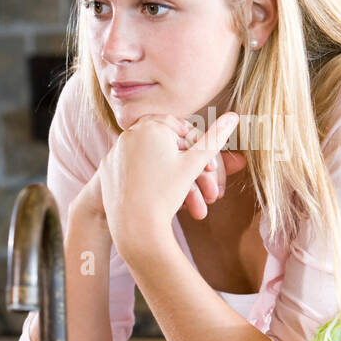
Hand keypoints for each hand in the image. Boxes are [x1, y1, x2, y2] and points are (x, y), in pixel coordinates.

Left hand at [98, 111, 241, 255]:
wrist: (135, 225)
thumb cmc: (167, 193)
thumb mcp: (194, 164)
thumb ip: (214, 138)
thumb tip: (234, 115)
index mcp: (152, 127)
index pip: (179, 128)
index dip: (195, 143)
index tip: (202, 158)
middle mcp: (130, 133)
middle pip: (162, 139)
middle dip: (180, 155)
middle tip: (191, 169)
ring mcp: (115, 150)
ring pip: (145, 151)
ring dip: (162, 163)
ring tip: (174, 180)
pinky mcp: (107, 167)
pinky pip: (128, 164)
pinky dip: (141, 171)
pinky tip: (152, 184)